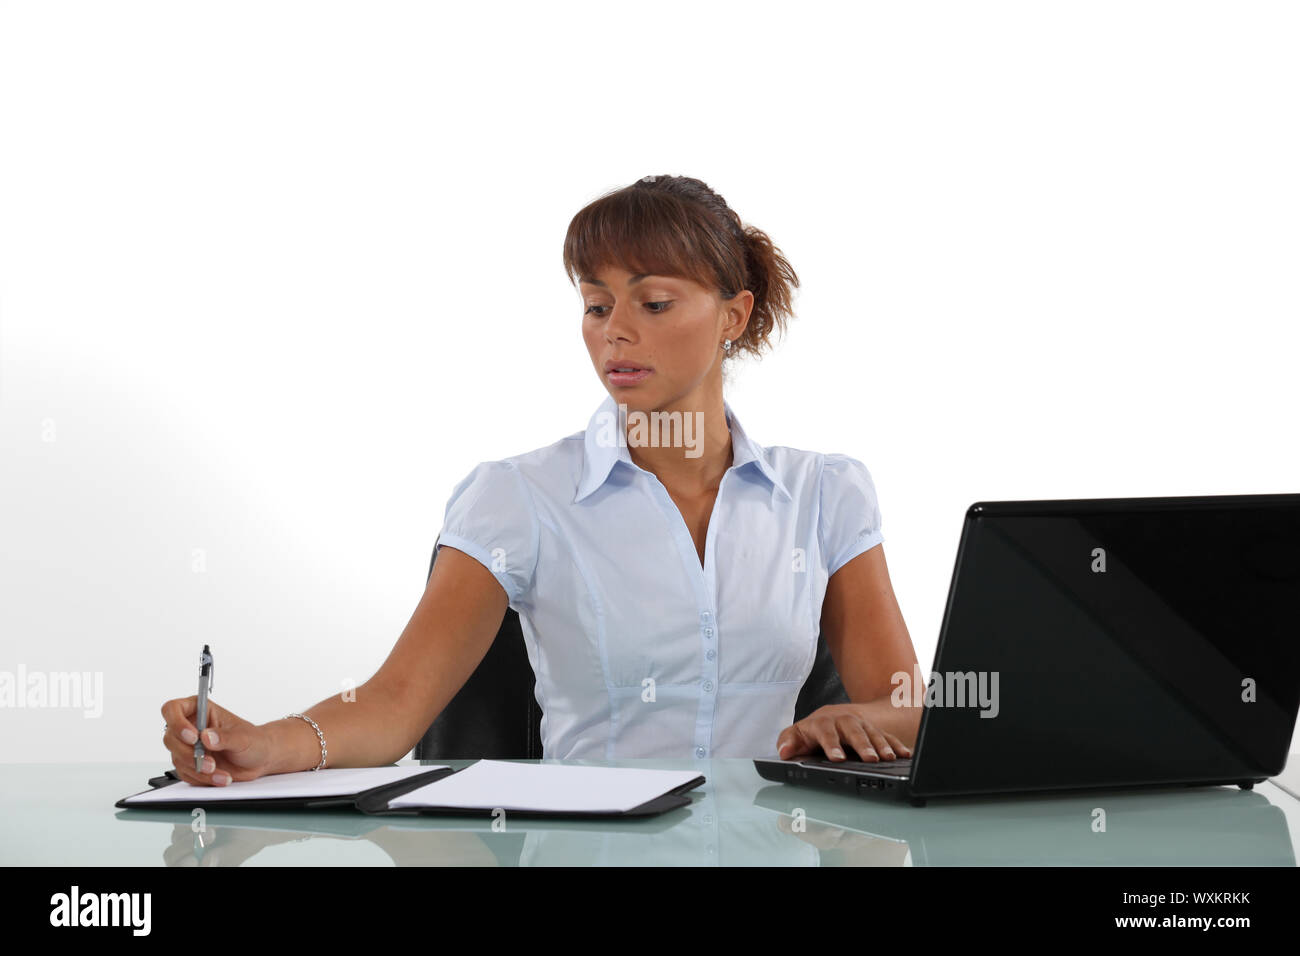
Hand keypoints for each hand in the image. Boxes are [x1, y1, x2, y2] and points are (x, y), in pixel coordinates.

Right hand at [160, 696, 274, 785]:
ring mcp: (188, 747)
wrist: (259, 760)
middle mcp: (190, 727)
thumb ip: (225, 737)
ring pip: (177, 759)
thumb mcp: (243, 737)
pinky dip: (202, 778)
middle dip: (189, 754)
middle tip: (210, 762)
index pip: (173, 709)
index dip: (177, 723)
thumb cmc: (254, 741)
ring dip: (198, 769)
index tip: (193, 737)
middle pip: (170, 738)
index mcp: (200, 710)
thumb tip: (206, 736)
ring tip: (220, 772)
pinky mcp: (190, 764)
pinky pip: (186, 774)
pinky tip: (220, 777)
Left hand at [776, 703, 912, 761]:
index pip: (826, 732)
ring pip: (873, 732)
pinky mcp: (874, 731)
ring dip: (881, 745)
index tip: (837, 759)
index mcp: (823, 723)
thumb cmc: (812, 731)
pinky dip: (896, 745)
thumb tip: (783, 752)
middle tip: (870, 759)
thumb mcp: (797, 735)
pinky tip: (904, 755)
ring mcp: (861, 725)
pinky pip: (887, 736)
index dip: (832, 745)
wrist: (832, 716)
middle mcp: (844, 721)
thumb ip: (788, 741)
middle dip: (862, 744)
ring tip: (889, 759)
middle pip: (853, 730)